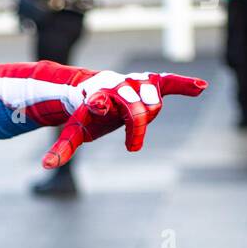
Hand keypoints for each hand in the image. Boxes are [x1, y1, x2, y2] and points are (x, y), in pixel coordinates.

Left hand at [42, 71, 206, 168]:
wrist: (93, 89)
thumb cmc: (85, 114)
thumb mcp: (75, 131)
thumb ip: (63, 147)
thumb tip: (46, 166)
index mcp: (98, 96)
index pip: (101, 99)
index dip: (101, 102)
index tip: (98, 104)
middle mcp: (119, 86)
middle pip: (136, 108)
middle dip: (136, 125)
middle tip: (132, 145)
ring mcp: (136, 83)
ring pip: (153, 101)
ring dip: (150, 113)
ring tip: (137, 124)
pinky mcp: (151, 82)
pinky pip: (170, 82)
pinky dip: (184, 85)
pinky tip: (201, 88)